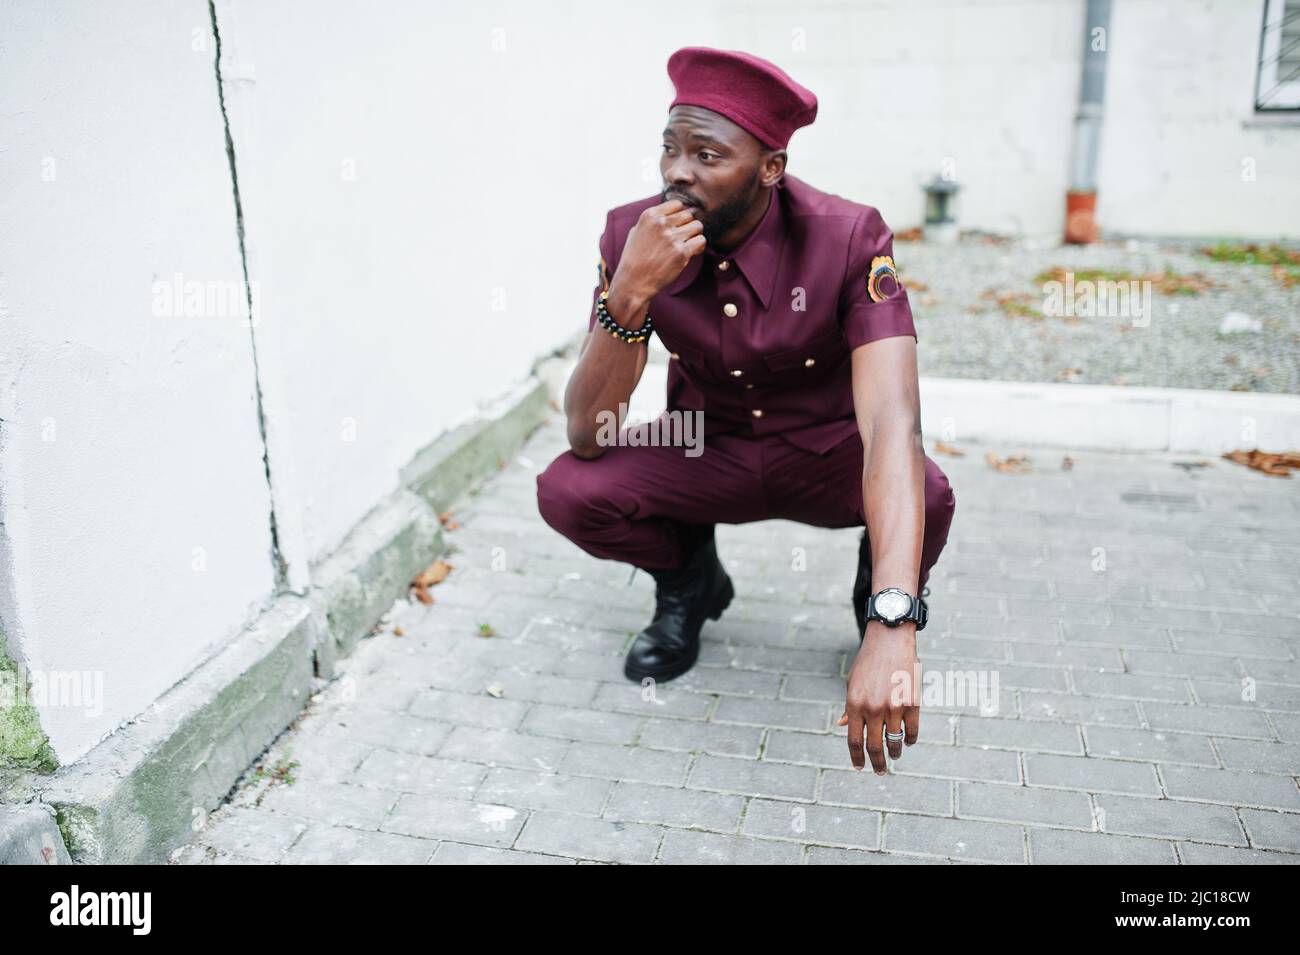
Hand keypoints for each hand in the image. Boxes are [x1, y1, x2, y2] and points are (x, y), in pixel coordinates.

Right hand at [607, 199, 705, 306]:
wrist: (633, 282)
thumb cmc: (634, 258)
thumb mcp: (637, 231)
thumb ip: (654, 220)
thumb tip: (676, 212)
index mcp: (650, 215)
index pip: (677, 205)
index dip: (679, 216)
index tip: (675, 227)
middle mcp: (661, 224)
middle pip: (689, 215)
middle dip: (687, 226)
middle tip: (681, 239)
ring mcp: (672, 238)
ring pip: (697, 226)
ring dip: (694, 235)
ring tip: (686, 245)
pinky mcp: (681, 252)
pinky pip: (701, 241)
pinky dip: (698, 247)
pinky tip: (690, 253)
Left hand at [837, 621, 920, 772]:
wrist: (890, 640)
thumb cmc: (868, 662)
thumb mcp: (852, 683)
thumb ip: (850, 708)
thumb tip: (843, 726)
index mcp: (855, 705)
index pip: (854, 741)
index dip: (856, 758)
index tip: (859, 767)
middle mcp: (873, 709)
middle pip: (874, 747)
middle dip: (877, 764)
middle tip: (880, 771)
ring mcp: (894, 707)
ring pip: (894, 742)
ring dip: (894, 753)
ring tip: (894, 755)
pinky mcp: (912, 703)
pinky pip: (912, 731)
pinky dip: (909, 740)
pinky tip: (907, 742)